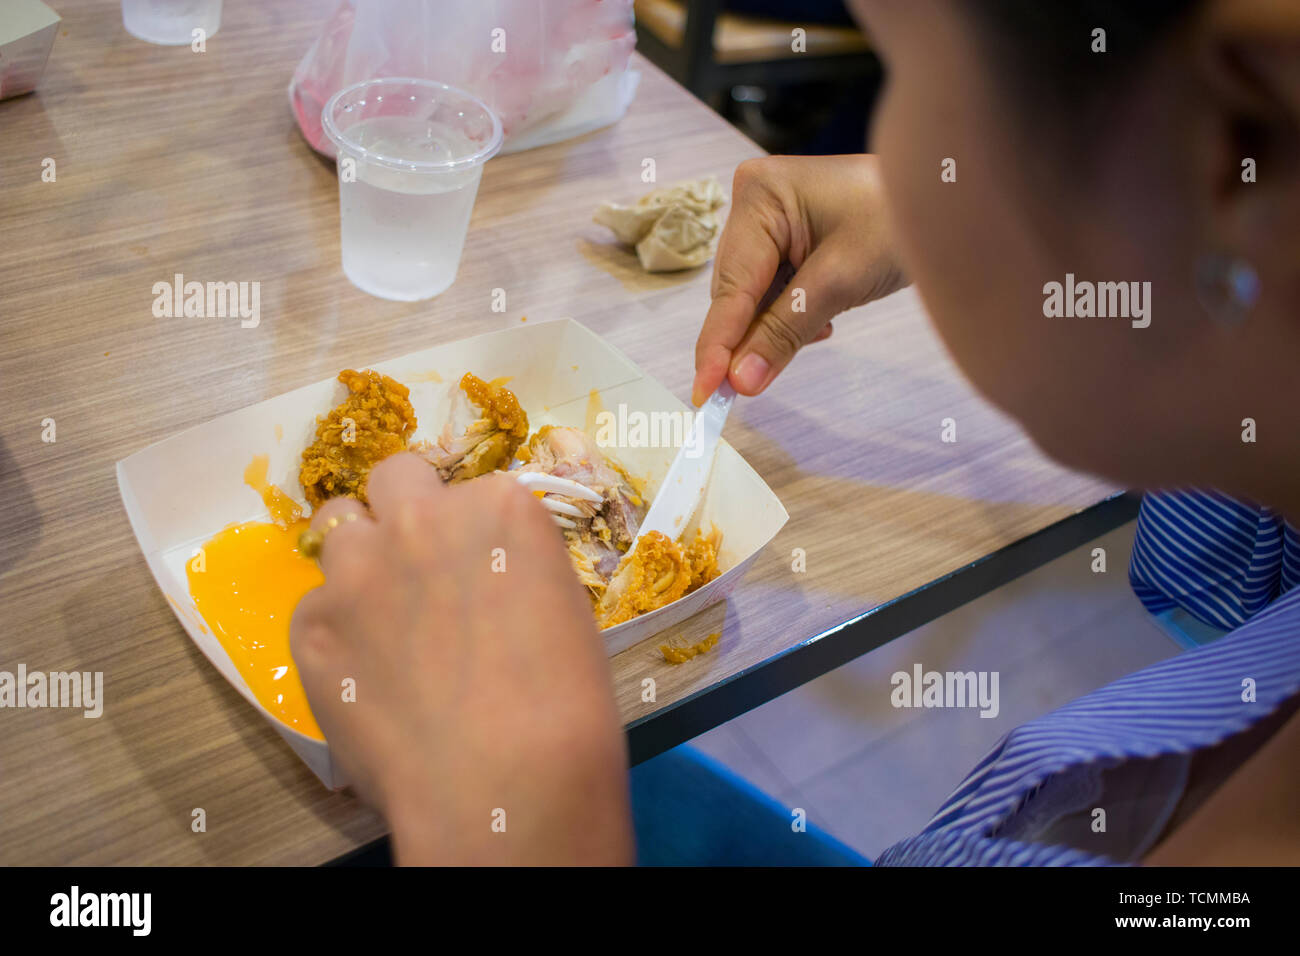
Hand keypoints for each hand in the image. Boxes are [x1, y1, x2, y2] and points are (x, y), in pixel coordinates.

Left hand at [290, 453, 633, 864]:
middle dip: (403, 510)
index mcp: (498, 507)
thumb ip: (510, 567)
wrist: (506, 779)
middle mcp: (421, 520)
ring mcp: (358, 569)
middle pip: (393, 478)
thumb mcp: (559, 608)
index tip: (474, 565)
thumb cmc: (563, 704)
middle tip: (418, 563)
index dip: (470, 529)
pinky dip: (336, 631)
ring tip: (382, 618)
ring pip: (337, 528)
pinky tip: (367, 677)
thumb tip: (480, 579)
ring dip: (360, 559)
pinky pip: (314, 607)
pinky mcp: (312, 625)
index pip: (472, 488)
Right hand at [693, 154, 906, 403]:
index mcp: (759, 196)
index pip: (729, 287)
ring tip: (826, 320)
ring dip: (779, 324)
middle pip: (734, 294)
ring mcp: (770, 219)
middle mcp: (754, 202)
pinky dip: (792, 312)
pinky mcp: (788, 237)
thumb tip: (740, 382)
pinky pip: (773, 290)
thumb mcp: (839, 282)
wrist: (949, 200)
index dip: (716, 346)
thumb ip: (783, 332)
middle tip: (758, 381)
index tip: (705, 394)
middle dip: (754, 335)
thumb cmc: (901, 220)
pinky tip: (825, 312)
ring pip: (753, 298)